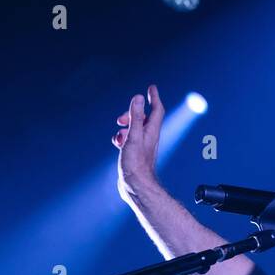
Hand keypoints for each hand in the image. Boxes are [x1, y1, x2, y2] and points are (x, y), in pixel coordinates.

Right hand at [113, 85, 164, 202]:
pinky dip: (122, 138)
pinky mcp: (135, 154)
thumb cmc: (135, 165)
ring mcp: (142, 146)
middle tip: (121, 119)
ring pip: (134, 129)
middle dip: (131, 114)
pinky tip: (118, 144)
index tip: (151, 87)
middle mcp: (149, 138)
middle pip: (142, 118)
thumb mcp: (133, 137)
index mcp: (151, 132)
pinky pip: (128, 140)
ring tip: (119, 136)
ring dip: (125, 127)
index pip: (157, 110)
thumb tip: (138, 98)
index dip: (154, 98)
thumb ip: (135, 117)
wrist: (135, 187)